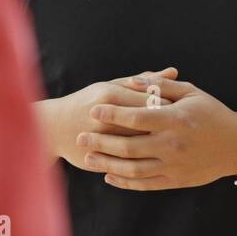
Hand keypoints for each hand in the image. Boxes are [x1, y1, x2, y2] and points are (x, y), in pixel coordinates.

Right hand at [34, 68, 178, 171]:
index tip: (184, 111)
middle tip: (184, 131)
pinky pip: (127, 164)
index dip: (171, 107)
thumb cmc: (88, 102)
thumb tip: (174, 72)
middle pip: (148, 124)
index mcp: (111, 95)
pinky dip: (144, 163)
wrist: (52, 128)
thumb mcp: (113, 86)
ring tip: (171, 145)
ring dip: (158, 147)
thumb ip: (144, 80)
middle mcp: (105, 117)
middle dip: (168, 129)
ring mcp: (99, 139)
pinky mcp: (97, 158)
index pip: (151, 100)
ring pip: (139, 146)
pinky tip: (155, 160)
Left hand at [77, 74, 236, 190]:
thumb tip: (134, 80)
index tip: (93, 110)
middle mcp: (172, 145)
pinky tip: (109, 176)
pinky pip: (145, 184)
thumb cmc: (213, 114)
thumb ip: (161, 85)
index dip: (112, 114)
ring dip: (107, 164)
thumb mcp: (192, 92)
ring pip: (133, 168)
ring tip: (87, 157)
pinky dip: (124, 182)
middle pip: (128, 145)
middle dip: (101, 140)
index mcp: (176, 120)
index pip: (137, 118)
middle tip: (80, 135)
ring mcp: (173, 165)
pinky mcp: (175, 180)